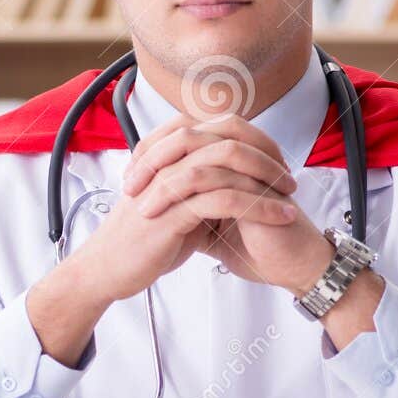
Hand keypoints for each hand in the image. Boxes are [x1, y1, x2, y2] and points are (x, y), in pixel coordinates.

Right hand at [27, 119, 299, 363]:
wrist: (106, 270)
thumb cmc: (140, 238)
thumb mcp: (170, 201)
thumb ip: (196, 182)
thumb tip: (232, 174)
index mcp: (164, 152)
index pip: (218, 127)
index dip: (254, 139)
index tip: (277, 162)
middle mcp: (164, 160)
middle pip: (227, 138)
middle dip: (266, 156)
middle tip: (289, 178)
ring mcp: (165, 184)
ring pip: (227, 166)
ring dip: (267, 180)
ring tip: (291, 199)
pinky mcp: (170, 213)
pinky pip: (223, 200)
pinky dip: (258, 206)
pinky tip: (278, 218)